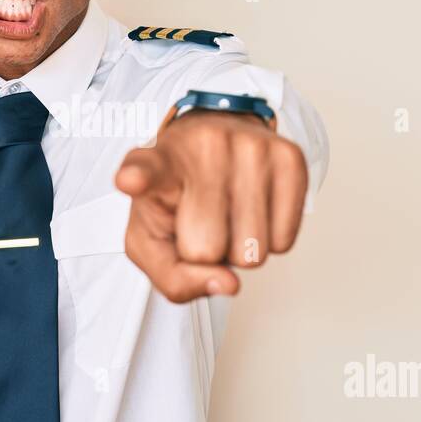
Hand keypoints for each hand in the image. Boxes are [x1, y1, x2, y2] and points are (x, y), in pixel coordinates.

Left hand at [114, 109, 308, 302]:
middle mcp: (203, 147)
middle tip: (203, 219)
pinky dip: (269, 239)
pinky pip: (284, 241)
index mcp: (156, 164)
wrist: (217, 137)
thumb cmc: (176, 197)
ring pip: (252, 252)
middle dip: (206, 253)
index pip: (145, 171)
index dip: (138, 177)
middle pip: (206, 249)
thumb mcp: (153, 240)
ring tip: (228, 212)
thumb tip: (229, 284)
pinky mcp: (289, 156)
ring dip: (240, 248)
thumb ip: (174, 278)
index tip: (131, 180)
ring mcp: (249, 147)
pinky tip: (254, 207)